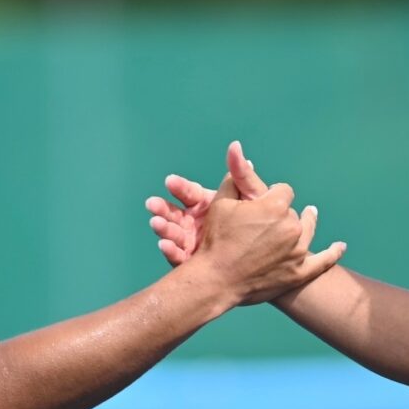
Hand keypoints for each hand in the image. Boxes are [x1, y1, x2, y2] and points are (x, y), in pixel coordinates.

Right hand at [147, 140, 268, 265]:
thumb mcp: (249, 198)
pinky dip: (170, 250)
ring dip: (163, 227)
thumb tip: (236, 147)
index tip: (170, 181)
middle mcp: (192, 221)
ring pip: (172, 232)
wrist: (257, 258)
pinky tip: (164, 246)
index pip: (189, 191)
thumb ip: (241, 176)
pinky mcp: (191, 261)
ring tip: (156, 224)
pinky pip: (178, 255)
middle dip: (162, 207)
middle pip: (174, 212)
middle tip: (151, 204)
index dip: (179, 186)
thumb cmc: (254, 224)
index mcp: (203, 203)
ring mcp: (190, 242)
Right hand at [193, 181, 344, 305]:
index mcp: (275, 206)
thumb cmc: (216, 240)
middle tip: (266, 224)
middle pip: (294, 212)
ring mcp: (298, 251)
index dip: (273, 195)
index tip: (264, 202)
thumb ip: (235, 176)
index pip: (283, 191)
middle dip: (282, 214)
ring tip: (310, 216)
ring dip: (307, 224)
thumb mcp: (221, 203)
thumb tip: (239, 149)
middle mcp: (291, 226)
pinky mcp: (299, 273)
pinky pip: (323, 261)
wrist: (216, 280)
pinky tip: (340, 247)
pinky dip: (333, 253)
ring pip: (307, 230)